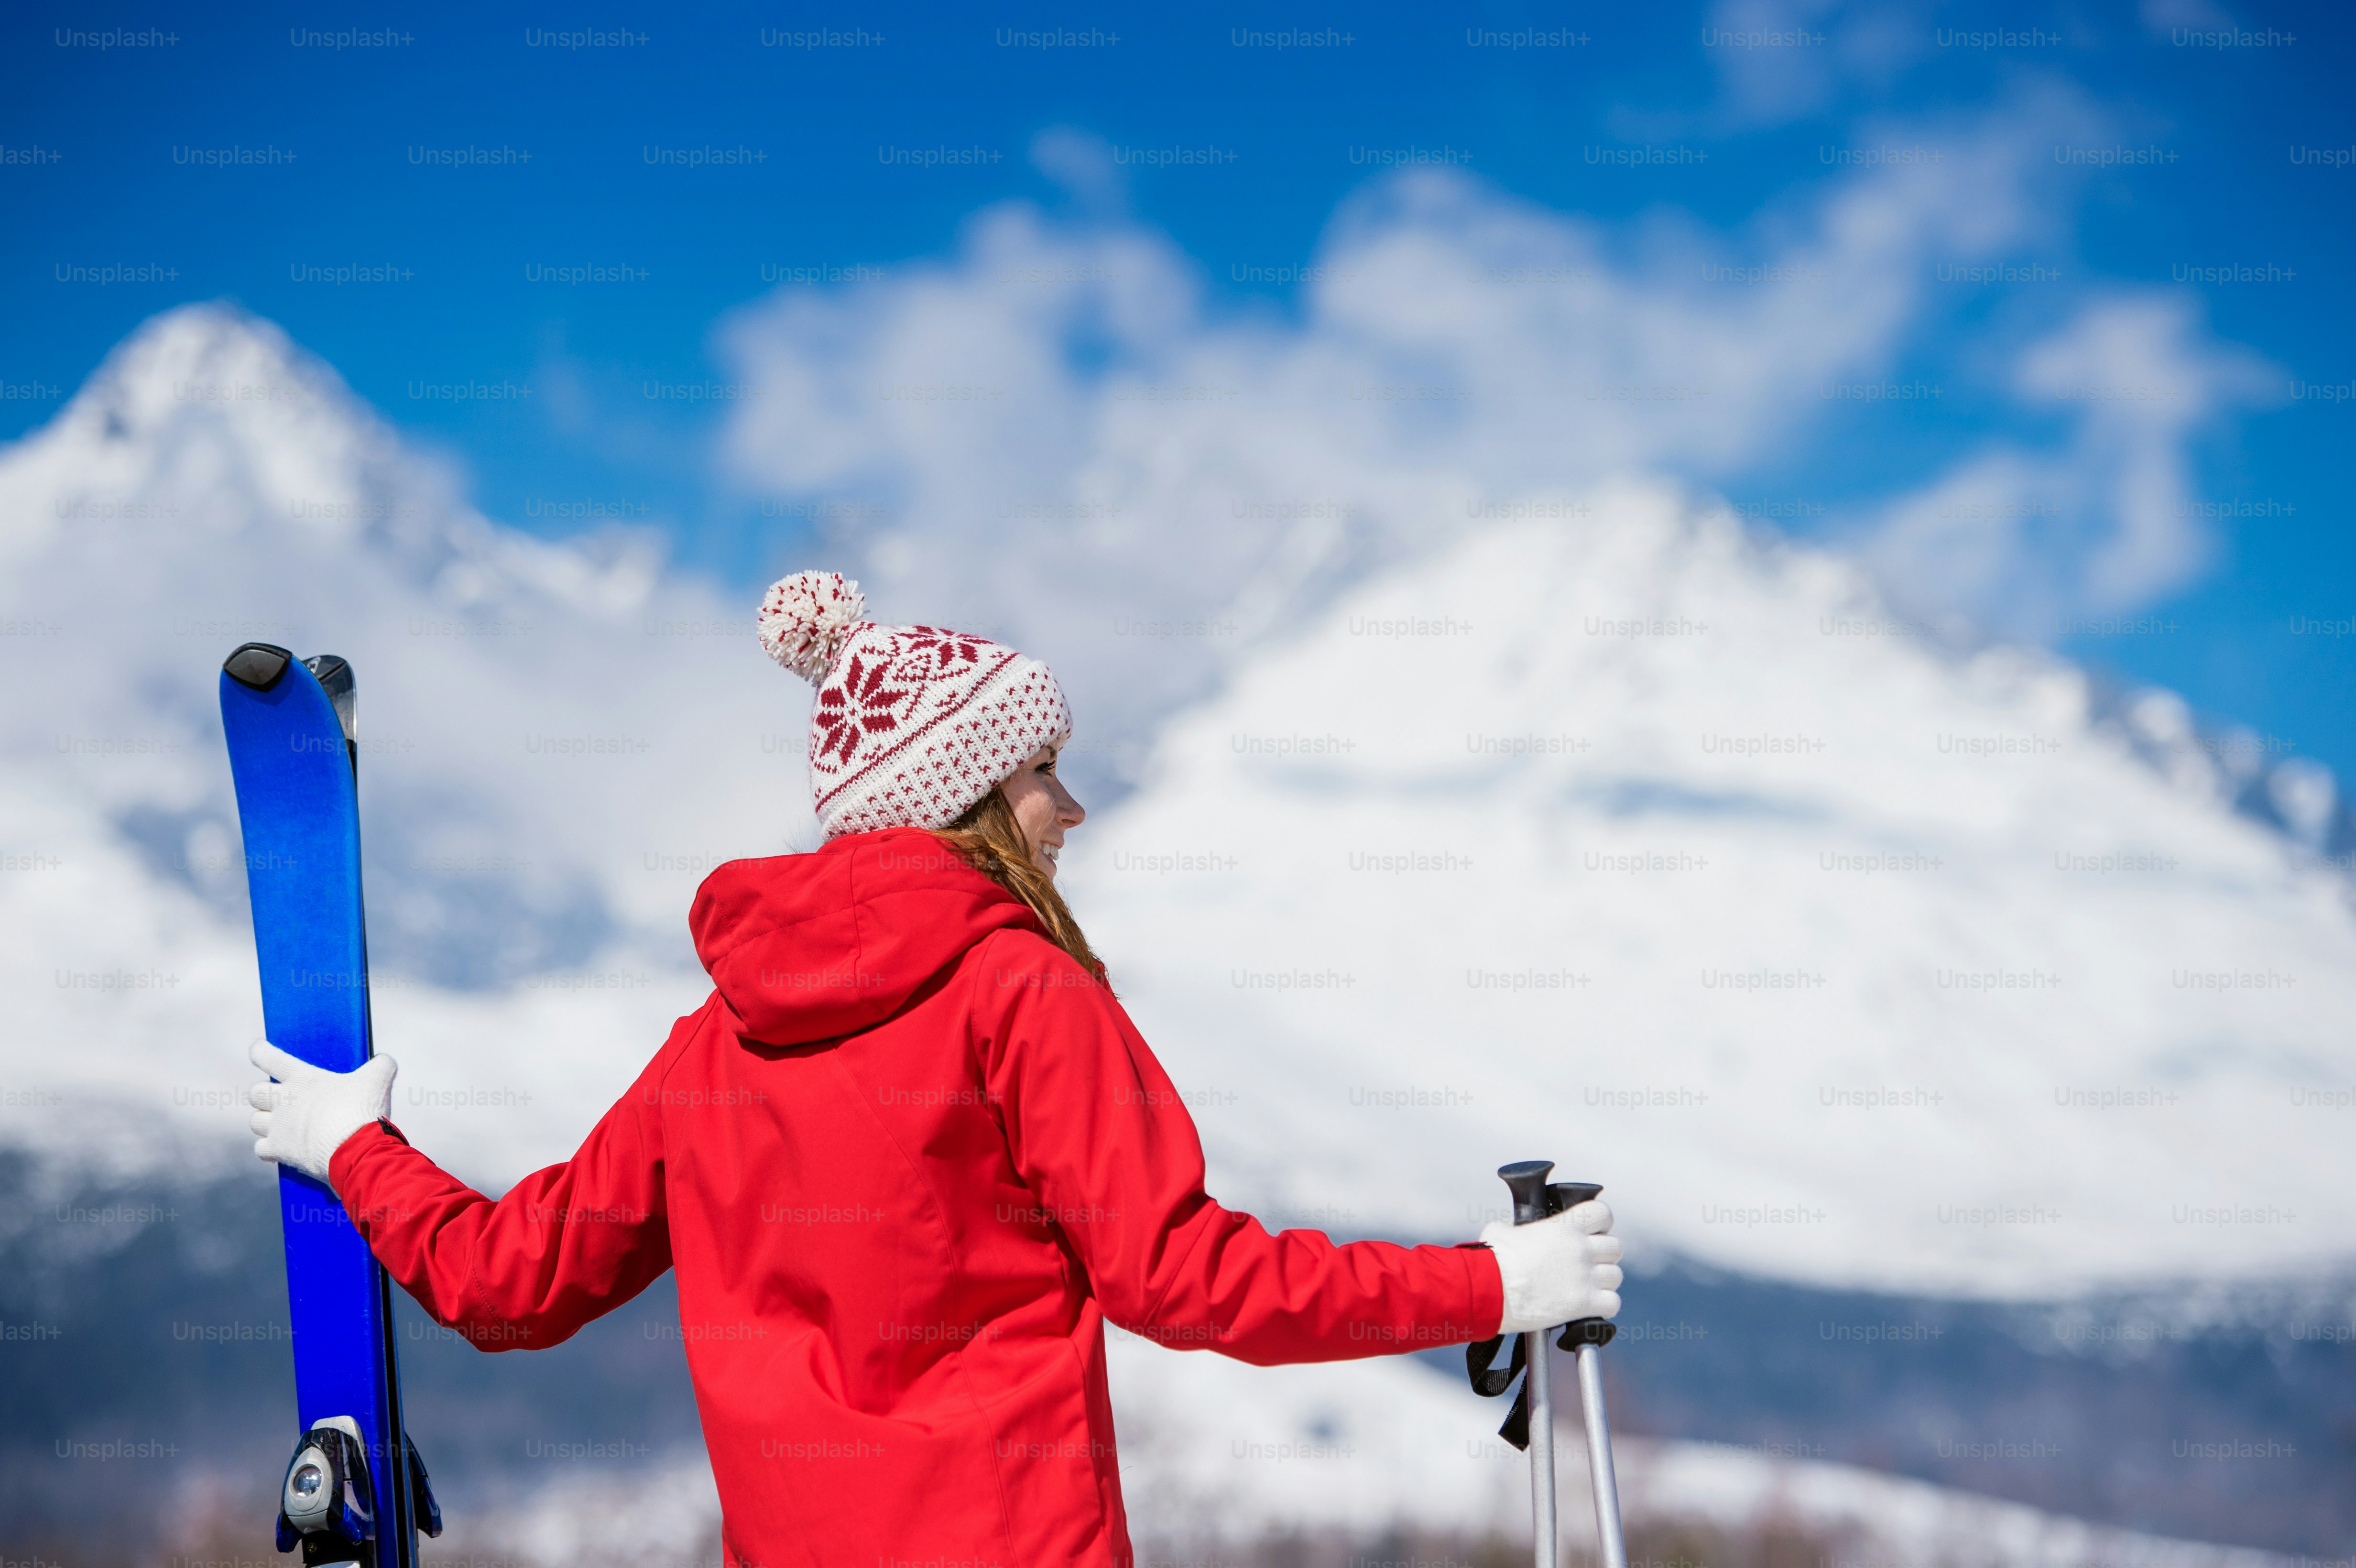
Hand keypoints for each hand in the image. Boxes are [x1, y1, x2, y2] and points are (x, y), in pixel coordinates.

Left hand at [247, 1039, 395, 1186]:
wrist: (355, 1149)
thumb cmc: (363, 1110)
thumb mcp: (379, 1078)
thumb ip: (380, 1065)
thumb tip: (384, 1062)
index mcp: (301, 1078)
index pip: (267, 1057)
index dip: (260, 1052)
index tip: (259, 1050)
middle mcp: (283, 1100)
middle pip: (255, 1093)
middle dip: (263, 1094)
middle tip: (280, 1097)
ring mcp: (277, 1127)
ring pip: (255, 1121)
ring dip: (266, 1121)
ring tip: (281, 1123)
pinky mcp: (279, 1151)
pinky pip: (261, 1149)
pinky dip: (269, 1149)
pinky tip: (281, 1148)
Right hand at [1479, 1200, 1623, 1333]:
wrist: (1490, 1290)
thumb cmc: (1493, 1260)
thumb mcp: (1503, 1231)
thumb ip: (1516, 1228)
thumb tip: (1510, 1233)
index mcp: (1565, 1226)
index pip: (1603, 1214)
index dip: (1601, 1223)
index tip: (1593, 1232)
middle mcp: (1580, 1249)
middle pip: (1615, 1247)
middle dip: (1604, 1255)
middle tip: (1588, 1263)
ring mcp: (1585, 1277)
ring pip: (1616, 1276)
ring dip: (1604, 1281)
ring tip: (1587, 1286)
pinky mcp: (1584, 1304)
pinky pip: (1612, 1303)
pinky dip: (1605, 1306)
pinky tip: (1591, 1306)